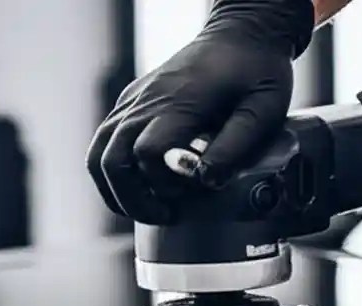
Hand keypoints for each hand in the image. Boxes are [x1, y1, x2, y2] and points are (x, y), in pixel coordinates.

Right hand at [87, 0, 313, 224]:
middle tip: (163, 215)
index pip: (147, 153)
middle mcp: (147, 101)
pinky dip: (113, 171)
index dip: (163, 184)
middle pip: (112, 160)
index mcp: (180, 102)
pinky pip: (104, 142)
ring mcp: (133, 100)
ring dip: (115, 190)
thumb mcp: (263, 110)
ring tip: (145, 207)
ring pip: (98, 154)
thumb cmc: (255, 72)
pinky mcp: (130, 102)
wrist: (240, 34)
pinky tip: (138, 185)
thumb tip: (206, 182)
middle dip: (132, 199)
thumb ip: (236, 149)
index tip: (191, 193)